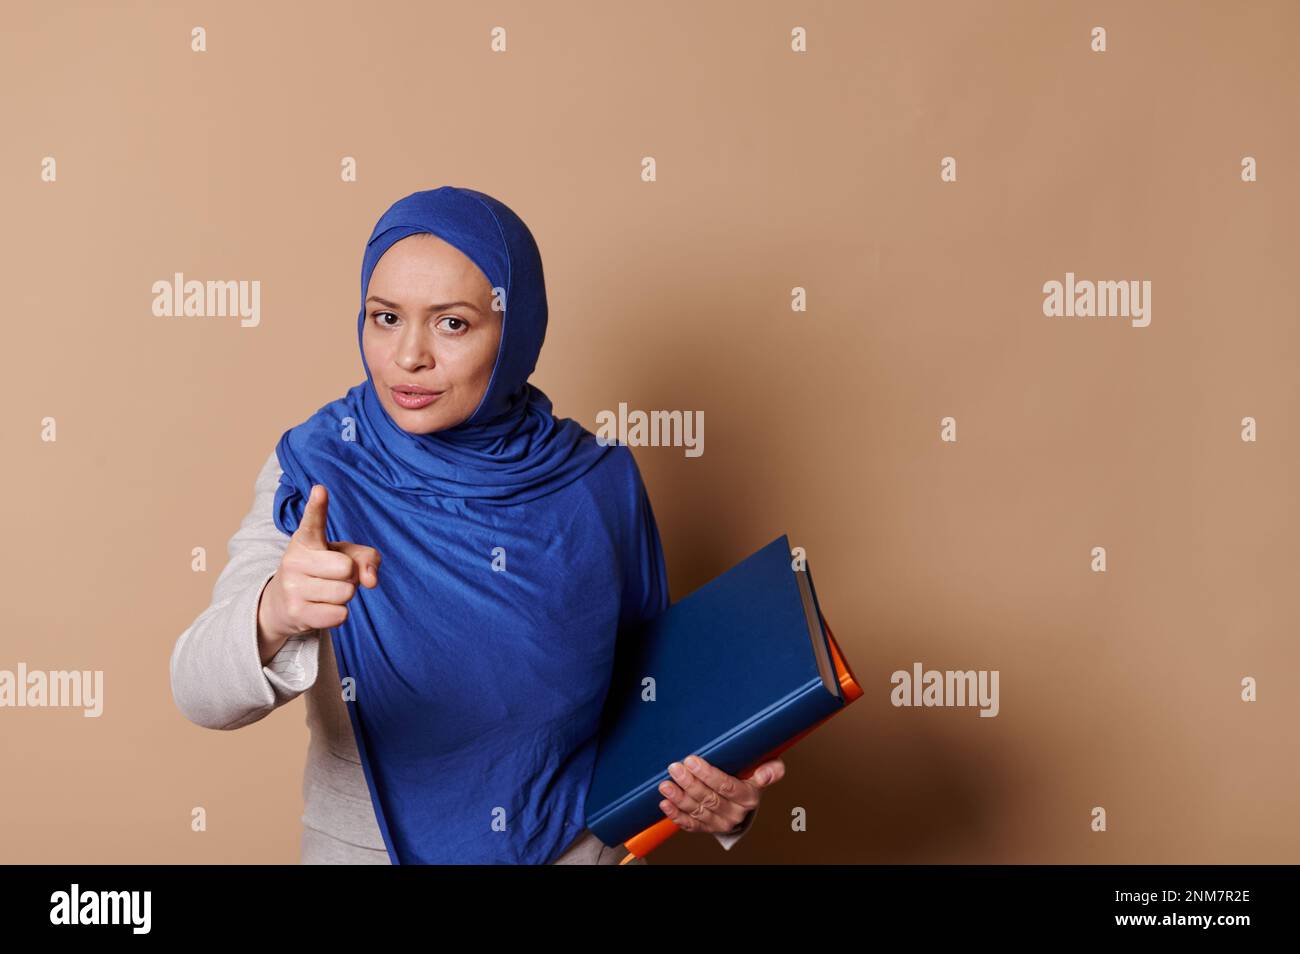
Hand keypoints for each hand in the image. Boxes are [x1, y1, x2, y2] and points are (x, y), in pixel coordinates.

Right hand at [256, 484, 380, 661]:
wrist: (283, 605)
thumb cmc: (322, 572)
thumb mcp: (344, 556)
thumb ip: (367, 558)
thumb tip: (371, 580)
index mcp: (306, 539)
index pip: (312, 521)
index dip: (317, 507)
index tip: (321, 490)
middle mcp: (294, 560)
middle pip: (347, 569)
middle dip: (350, 576)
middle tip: (334, 576)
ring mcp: (292, 587)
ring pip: (345, 593)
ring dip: (344, 596)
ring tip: (327, 592)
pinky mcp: (295, 612)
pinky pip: (339, 615)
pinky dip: (338, 614)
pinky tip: (322, 608)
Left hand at [657, 754, 785, 833]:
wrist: (743, 806)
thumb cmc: (748, 781)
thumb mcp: (759, 773)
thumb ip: (770, 770)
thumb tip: (770, 772)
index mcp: (748, 798)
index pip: (727, 786)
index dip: (708, 774)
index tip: (692, 760)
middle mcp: (734, 814)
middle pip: (709, 798)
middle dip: (690, 783)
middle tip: (675, 768)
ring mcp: (719, 823)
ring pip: (697, 811)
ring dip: (679, 798)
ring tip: (665, 785)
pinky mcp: (706, 829)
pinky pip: (690, 824)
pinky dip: (676, 815)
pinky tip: (665, 804)